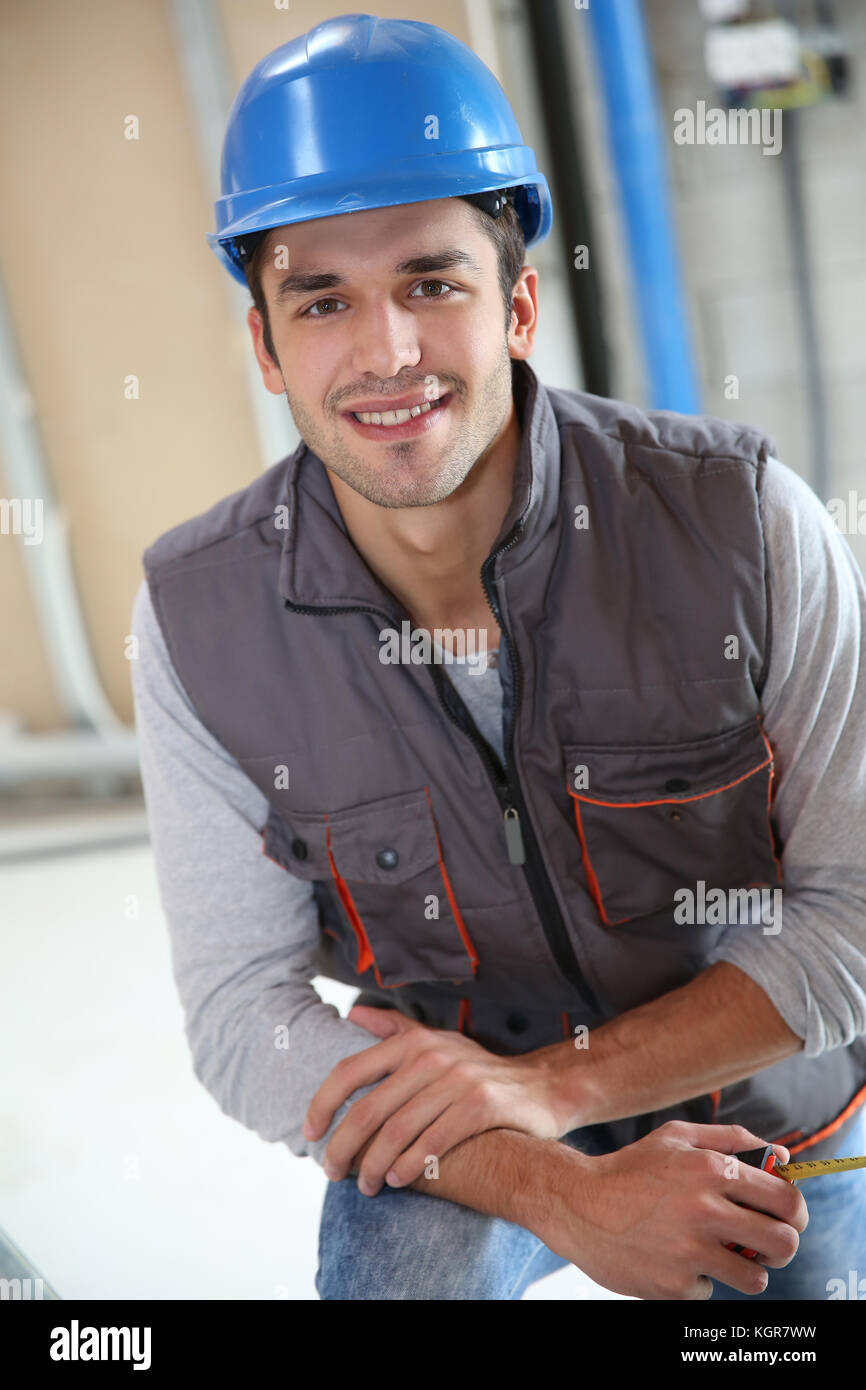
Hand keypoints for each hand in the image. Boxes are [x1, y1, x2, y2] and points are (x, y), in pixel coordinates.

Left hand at [303, 1005, 576, 1194]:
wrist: (541, 1086)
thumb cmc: (478, 1070)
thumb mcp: (437, 1040)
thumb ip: (394, 1028)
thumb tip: (352, 1013)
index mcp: (412, 1041)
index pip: (349, 1071)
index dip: (322, 1104)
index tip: (309, 1134)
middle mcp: (431, 1056)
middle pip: (368, 1108)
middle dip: (343, 1147)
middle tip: (332, 1173)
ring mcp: (458, 1079)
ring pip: (398, 1131)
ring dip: (373, 1165)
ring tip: (365, 1185)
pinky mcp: (482, 1105)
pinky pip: (434, 1141)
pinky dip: (411, 1165)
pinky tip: (399, 1179)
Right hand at [533, 1120, 808, 1300]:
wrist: (577, 1204)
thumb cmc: (630, 1168)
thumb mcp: (676, 1137)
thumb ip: (729, 1138)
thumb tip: (779, 1152)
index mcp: (712, 1170)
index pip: (786, 1200)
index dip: (795, 1213)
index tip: (788, 1219)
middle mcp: (705, 1210)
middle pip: (784, 1244)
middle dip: (782, 1247)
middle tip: (765, 1246)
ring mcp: (690, 1251)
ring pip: (754, 1278)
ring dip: (744, 1270)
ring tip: (720, 1256)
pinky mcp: (673, 1284)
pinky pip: (709, 1291)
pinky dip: (696, 1279)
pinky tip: (672, 1259)